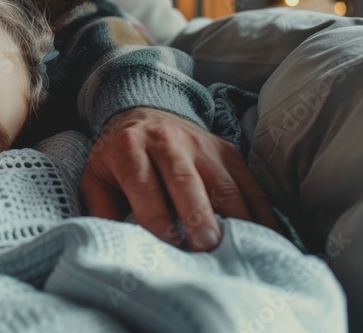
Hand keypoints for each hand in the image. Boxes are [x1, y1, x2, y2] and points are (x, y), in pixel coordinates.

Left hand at [80, 107, 280, 250]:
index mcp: (129, 147)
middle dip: (197, 215)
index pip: (143, 183)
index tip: (168, 244)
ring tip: (239, 249)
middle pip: (185, 179)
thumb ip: (100, 209)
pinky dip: (261, 214)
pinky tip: (266, 238)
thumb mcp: (95, 176)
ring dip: (234, 218)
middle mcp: (167, 141)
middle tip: (206, 246)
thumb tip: (113, 243)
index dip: (155, 215)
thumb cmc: (119, 157)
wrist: (144, 113)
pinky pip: (249, 184)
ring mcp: (202, 145)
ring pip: (223, 183)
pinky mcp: (228, 152)